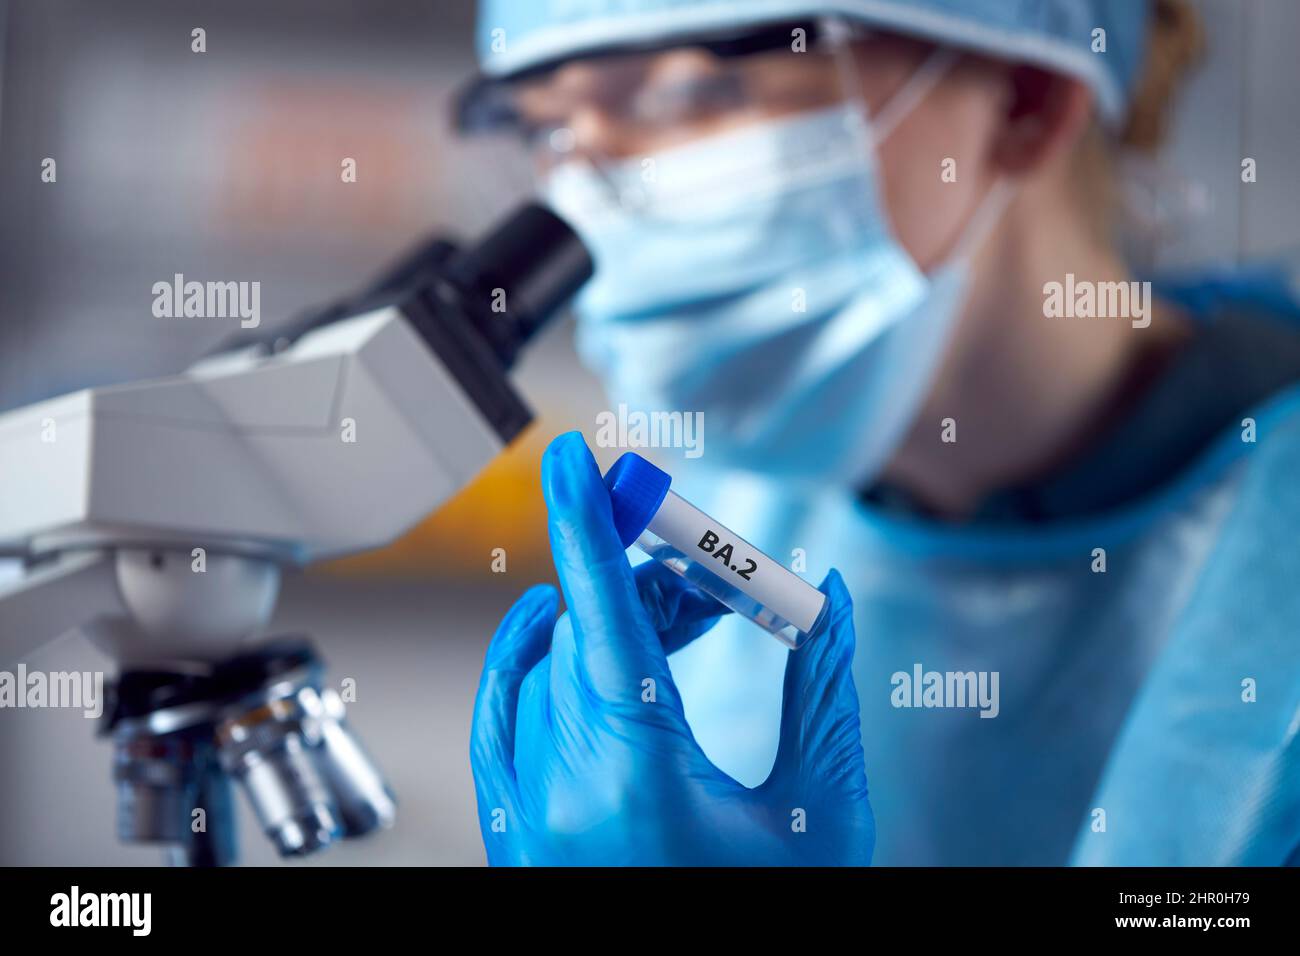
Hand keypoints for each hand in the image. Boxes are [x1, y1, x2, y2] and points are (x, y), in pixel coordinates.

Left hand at [469, 431, 873, 864]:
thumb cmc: (773, 922)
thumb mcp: (819, 815)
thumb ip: (824, 693)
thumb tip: (824, 599)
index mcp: (640, 778)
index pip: (603, 616)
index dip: (588, 524)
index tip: (572, 457)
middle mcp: (562, 796)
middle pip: (586, 635)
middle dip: (650, 586)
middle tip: (712, 576)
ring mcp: (528, 821)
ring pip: (546, 671)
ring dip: (606, 624)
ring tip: (679, 621)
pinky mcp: (518, 839)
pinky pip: (501, 720)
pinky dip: (529, 663)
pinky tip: (558, 629)